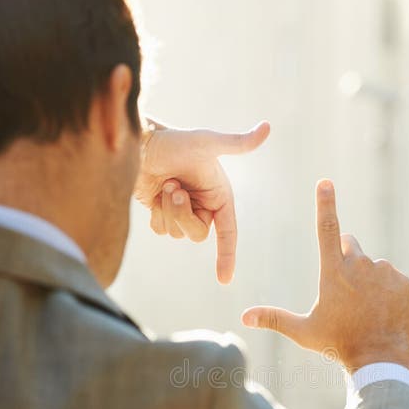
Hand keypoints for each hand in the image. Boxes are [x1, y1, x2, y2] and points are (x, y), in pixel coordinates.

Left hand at [134, 120, 269, 283]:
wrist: (140, 142)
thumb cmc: (175, 141)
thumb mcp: (207, 142)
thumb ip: (238, 143)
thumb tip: (267, 128)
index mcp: (220, 195)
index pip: (229, 232)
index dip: (227, 257)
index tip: (224, 280)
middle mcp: (204, 206)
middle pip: (197, 234)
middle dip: (183, 214)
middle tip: (174, 188)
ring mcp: (183, 211)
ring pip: (177, 233)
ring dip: (168, 209)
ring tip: (165, 184)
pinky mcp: (163, 212)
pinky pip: (161, 229)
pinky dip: (157, 214)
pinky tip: (154, 193)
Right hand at [242, 180, 408, 372]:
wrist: (380, 359)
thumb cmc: (338, 345)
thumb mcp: (304, 332)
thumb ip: (274, 319)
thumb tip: (244, 316)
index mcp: (334, 271)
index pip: (328, 228)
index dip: (325, 203)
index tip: (325, 182)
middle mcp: (361, 265)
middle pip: (350, 244)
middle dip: (346, 257)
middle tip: (345, 290)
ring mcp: (385, 272)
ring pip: (372, 265)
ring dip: (367, 278)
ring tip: (365, 309)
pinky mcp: (403, 281)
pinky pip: (391, 278)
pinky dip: (386, 290)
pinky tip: (382, 311)